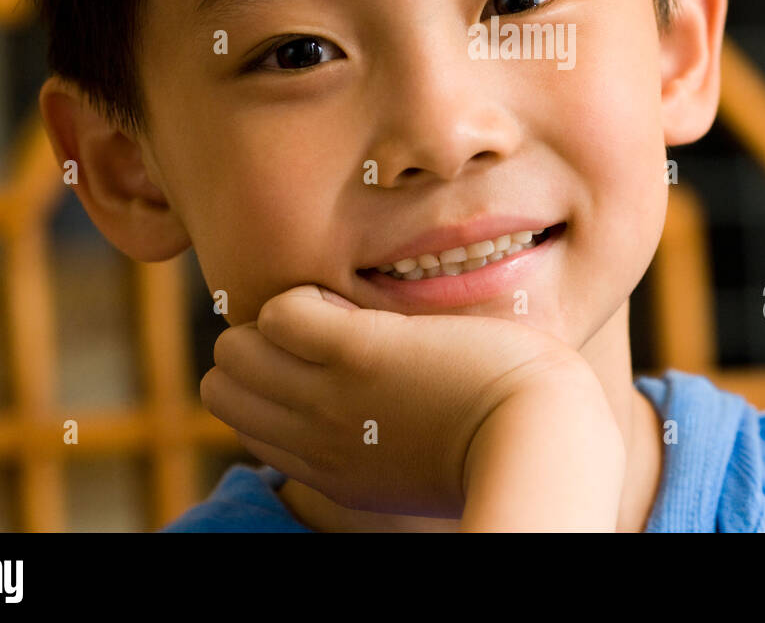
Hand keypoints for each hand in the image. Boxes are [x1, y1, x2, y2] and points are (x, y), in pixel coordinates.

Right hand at [199, 283, 600, 517]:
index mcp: (333, 470)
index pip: (249, 424)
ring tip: (334, 310)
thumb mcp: (419, 461)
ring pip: (234, 349)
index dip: (271, 381)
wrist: (540, 440)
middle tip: (317, 327)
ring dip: (274, 318)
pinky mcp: (360, 352)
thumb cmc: (505, 438)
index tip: (314, 359)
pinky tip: (350, 298)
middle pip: (223, 386)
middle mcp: (317, 441)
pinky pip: (279, 311)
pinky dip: (304, 295)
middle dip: (257, 348)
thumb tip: (375, 414)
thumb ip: (379, 442)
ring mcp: (331, 398)